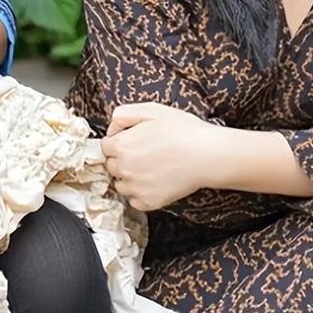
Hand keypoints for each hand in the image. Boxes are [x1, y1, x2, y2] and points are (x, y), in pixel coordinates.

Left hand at [101, 102, 218, 211]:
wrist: (207, 155)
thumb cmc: (183, 130)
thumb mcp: (152, 110)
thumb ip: (124, 114)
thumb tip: (112, 127)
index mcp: (122, 146)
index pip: (105, 147)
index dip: (118, 141)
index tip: (132, 140)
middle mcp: (124, 169)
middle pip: (111, 166)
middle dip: (122, 159)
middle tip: (144, 153)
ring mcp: (136, 188)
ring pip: (121, 185)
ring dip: (129, 177)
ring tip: (150, 167)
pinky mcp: (149, 202)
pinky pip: (134, 200)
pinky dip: (141, 193)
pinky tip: (155, 181)